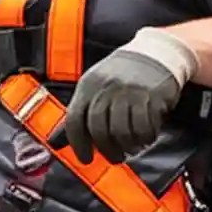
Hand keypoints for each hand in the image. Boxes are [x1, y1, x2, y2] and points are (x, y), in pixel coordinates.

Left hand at [52, 28, 198, 164]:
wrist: (156, 52)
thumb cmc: (122, 75)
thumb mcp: (96, 86)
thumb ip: (79, 113)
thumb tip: (54, 142)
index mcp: (88, 85)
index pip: (75, 120)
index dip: (78, 144)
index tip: (86, 159)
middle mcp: (106, 87)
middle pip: (99, 129)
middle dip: (107, 149)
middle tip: (115, 157)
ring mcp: (128, 91)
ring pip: (121, 132)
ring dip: (127, 146)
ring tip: (132, 148)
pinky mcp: (150, 96)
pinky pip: (143, 127)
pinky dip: (145, 138)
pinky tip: (146, 138)